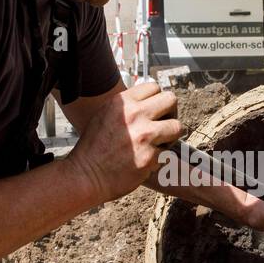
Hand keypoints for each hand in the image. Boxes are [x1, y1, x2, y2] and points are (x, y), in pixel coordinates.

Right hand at [65, 82, 182, 203]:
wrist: (86, 175)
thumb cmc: (94, 147)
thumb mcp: (105, 114)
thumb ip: (128, 105)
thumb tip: (150, 100)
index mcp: (123, 102)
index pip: (154, 87)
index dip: (157, 100)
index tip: (155, 111)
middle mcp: (135, 115)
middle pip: (171, 100)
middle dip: (171, 112)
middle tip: (164, 124)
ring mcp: (144, 136)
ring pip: (177, 126)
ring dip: (171, 135)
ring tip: (159, 143)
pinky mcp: (150, 157)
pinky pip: (167, 152)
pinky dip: (159, 157)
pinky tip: (145, 160)